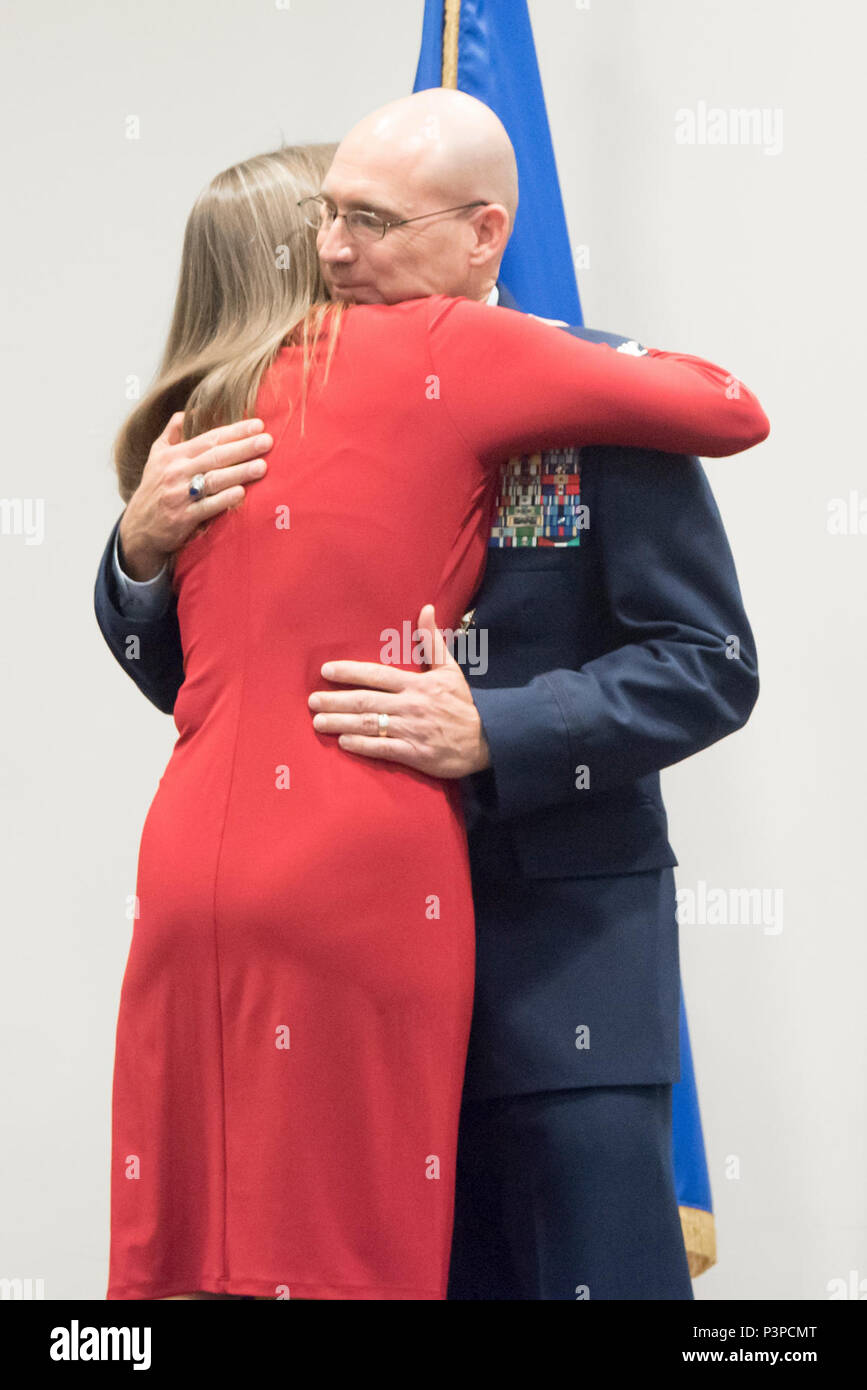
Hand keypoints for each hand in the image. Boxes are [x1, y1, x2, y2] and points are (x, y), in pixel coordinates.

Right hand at [118, 413, 272, 578]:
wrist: (138, 528)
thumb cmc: (154, 489)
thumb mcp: (156, 458)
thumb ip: (171, 434)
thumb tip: (185, 414)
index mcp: (174, 455)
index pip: (209, 439)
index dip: (235, 431)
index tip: (258, 425)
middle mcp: (177, 472)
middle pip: (215, 456)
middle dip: (243, 447)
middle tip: (267, 441)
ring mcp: (179, 495)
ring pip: (214, 480)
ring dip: (239, 472)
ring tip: (262, 466)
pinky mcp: (182, 518)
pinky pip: (206, 507)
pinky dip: (224, 499)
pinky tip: (241, 493)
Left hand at [308, 604, 490, 777]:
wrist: (486, 739)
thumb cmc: (462, 704)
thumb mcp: (450, 670)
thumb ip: (432, 642)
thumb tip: (426, 609)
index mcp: (416, 684)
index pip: (376, 675)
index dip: (349, 673)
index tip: (326, 672)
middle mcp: (409, 705)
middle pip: (365, 701)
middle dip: (335, 701)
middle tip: (311, 701)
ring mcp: (411, 730)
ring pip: (369, 725)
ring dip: (340, 723)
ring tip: (318, 722)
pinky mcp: (414, 753)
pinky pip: (383, 748)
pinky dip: (362, 745)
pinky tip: (343, 743)